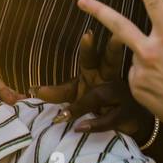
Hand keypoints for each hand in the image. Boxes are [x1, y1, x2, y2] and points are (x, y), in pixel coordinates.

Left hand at [33, 31, 151, 138]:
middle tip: (113, 36)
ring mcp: (121, 96)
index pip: (90, 59)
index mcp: (98, 72)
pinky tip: (80, 128)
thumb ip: (57, 93)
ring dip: (82, 105)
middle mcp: (111, 80)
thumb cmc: (102, 104)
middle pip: (112, 62)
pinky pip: (109, 119)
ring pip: (101, 95)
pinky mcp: (126, 115)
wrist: (129, 124)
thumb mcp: (78, 96)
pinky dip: (93, 124)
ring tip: (64, 116)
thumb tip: (32, 89)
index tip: (88, 34)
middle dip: (112, 50)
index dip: (88, 48)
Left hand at [77, 0, 162, 162]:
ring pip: (137, 59)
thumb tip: (160, 40)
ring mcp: (140, 71)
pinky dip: (148, 82)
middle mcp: (151, 51)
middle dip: (98, 10)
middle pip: (119, 25)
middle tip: (81, 0)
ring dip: (149, 65)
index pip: (154, 2)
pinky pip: (137, 77)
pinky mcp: (135, 88)